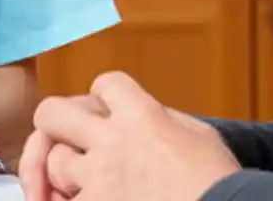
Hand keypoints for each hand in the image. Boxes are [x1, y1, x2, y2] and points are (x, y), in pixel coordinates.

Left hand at [20, 72, 239, 200]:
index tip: (110, 110)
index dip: (105, 96)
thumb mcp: (198, 134)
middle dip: (55, 122)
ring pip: (54, 162)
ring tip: (84, 181)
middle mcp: (112, 141)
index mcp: (141, 115)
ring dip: (65, 171)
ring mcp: (99, 179)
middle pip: (53, 112)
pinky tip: (85, 200)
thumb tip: (149, 113)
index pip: (103, 83)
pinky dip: (71, 200)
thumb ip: (164, 118)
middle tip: (66, 137)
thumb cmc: (219, 183)